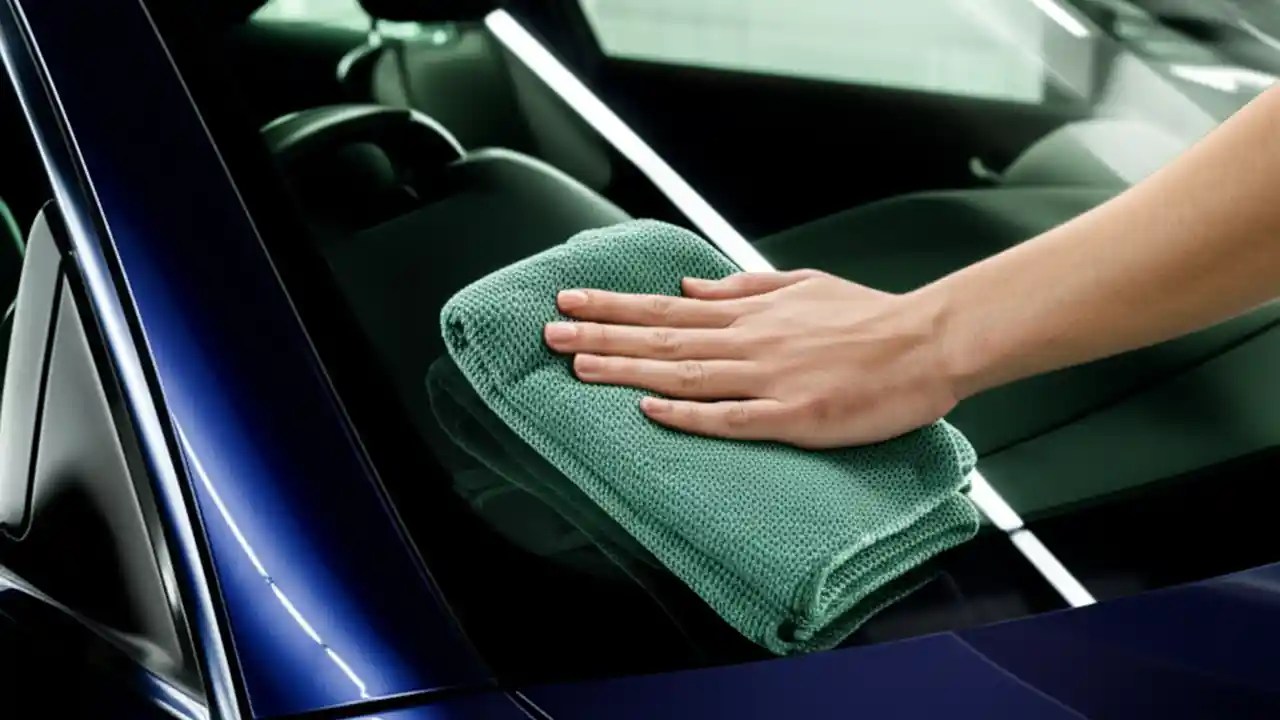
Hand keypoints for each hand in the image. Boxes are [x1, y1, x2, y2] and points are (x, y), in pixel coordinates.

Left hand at [543, 269, 957, 447]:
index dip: (614, 305)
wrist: (928, 343)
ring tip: (578, 365)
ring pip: (684, 374)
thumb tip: (690, 287)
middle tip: (548, 331)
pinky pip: (731, 418)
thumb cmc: (869, 317)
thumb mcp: (802, 285)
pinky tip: (649, 409)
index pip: (667, 309)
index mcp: (752, 314)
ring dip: (627, 369)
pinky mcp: (795, 417)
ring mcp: (770, 380)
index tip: (570, 300)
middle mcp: (751, 343)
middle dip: (601, 334)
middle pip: (662, 339)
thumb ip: (742, 289)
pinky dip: (688, 413)